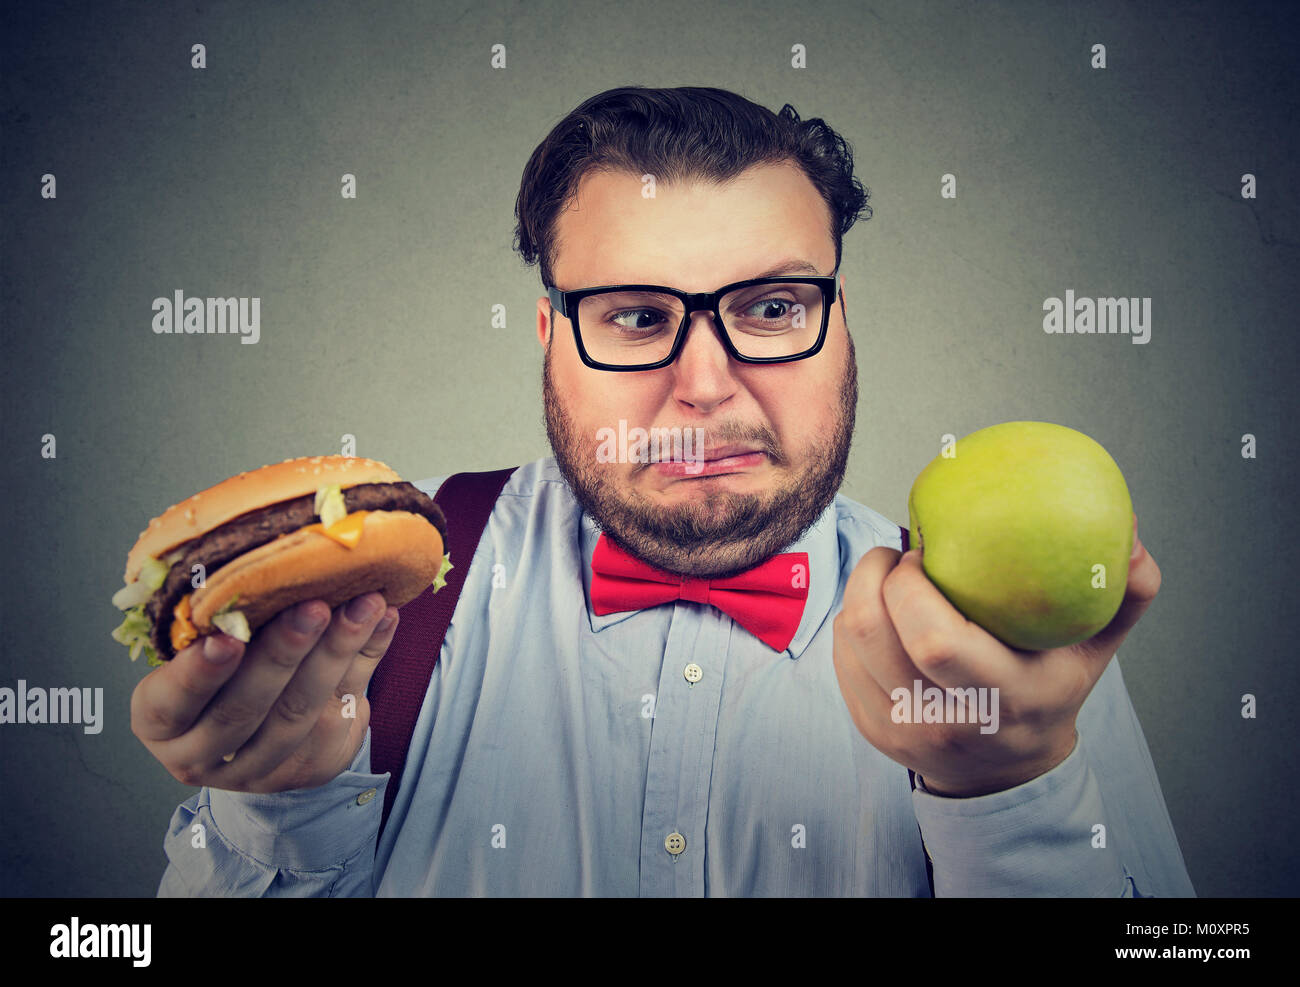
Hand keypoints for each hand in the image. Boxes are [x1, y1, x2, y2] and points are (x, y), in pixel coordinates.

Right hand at [131, 592, 397, 793]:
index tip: (226, 638)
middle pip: (244, 709)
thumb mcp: (202, 649)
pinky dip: (368, 657)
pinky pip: (346, 711)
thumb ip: (222, 620)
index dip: (198, 674)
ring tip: (364, 605)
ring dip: (336, 652)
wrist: (260, 727)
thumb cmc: (221, 670)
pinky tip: (383, 620)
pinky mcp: (312, 768)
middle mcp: (202, 755)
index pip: (171, 703)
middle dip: (283, 654)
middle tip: (313, 607)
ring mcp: (259, 770)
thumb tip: (264, 559)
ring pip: (299, 713)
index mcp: (161, 724)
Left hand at [832, 515, 1159, 796]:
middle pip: (874, 631)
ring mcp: (900, 730)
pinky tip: (881, 612)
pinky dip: (852, 623)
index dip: (913, 585)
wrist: (1006, 772)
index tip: (925, 553)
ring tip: (888, 575)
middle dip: (875, 574)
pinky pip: (840, 658)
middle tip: (898, 554)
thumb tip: (1131, 534)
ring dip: (859, 593)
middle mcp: (944, 721)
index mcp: (1001, 699)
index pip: (934, 641)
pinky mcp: (871, 730)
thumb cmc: (1050, 690)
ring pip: (849, 639)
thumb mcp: (1094, 650)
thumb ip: (1123, 595)